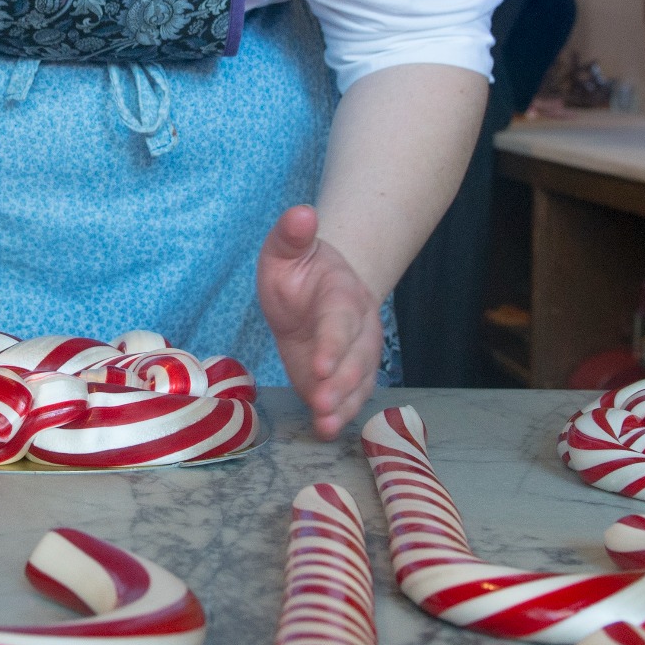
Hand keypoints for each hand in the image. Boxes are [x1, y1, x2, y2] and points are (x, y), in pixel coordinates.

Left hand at [258, 205, 381, 438]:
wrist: (318, 291)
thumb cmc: (298, 271)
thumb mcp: (286, 250)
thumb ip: (292, 235)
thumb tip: (301, 214)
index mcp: (341, 295)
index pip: (340, 322)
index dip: (332, 344)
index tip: (319, 366)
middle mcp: (358, 328)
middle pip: (355, 357)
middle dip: (340, 381)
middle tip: (322, 401)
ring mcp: (355, 356)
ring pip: (357, 382)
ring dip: (344, 405)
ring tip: (326, 423)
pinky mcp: (344, 378)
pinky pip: (349, 398)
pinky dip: (339, 416)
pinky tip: (325, 430)